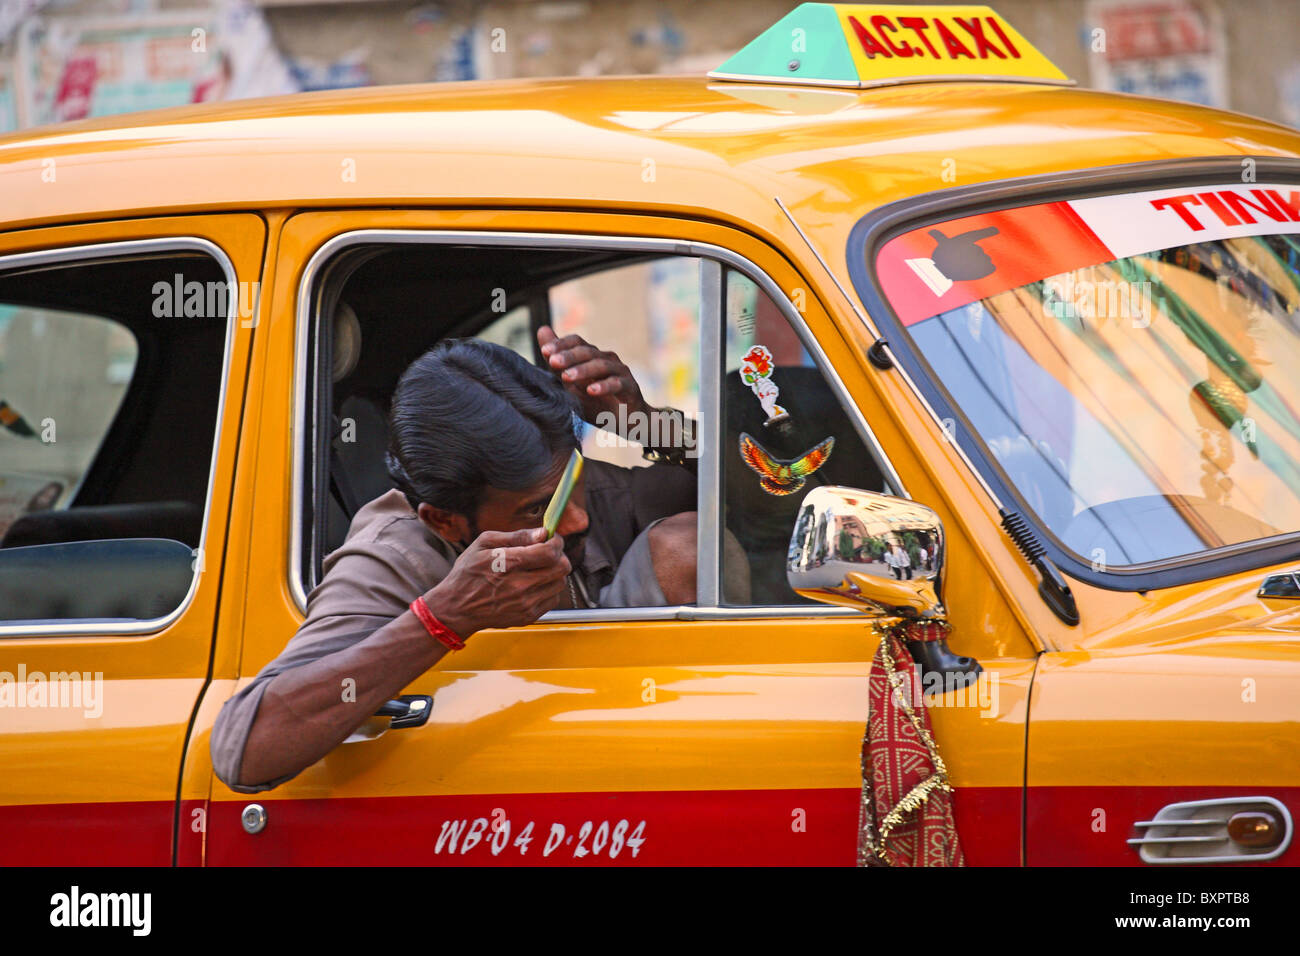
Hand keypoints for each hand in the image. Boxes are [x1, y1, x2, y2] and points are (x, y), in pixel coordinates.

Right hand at [422, 527, 569, 637]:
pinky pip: (553, 598)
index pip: (550, 552)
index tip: (552, 539)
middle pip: (562, 567)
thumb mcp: (484, 543)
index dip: (556, 542)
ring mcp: (525, 603)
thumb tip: (542, 532)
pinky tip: (533, 584)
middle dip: (559, 556)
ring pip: (560, 582)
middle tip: (547, 553)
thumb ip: (516, 536)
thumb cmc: (467, 574)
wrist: (456, 609)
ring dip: (554, 572)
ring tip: (538, 569)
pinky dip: (548, 588)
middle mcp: (519, 586)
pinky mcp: (528, 616)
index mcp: (508, 564)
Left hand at [538, 325, 648, 424]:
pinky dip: (604, 386)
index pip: (576, 342)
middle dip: (569, 356)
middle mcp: (607, 359)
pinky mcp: (631, 388)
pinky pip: (617, 384)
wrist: (628, 422)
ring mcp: (620, 372)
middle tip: (553, 361)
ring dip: (583, 370)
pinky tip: (592, 390)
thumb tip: (541, 330)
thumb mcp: (573, 385)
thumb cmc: (599, 403)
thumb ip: (558, 362)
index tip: (544, 351)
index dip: (561, 344)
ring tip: (567, 376)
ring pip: (601, 365)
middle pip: (587, 352)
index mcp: (592, 357)